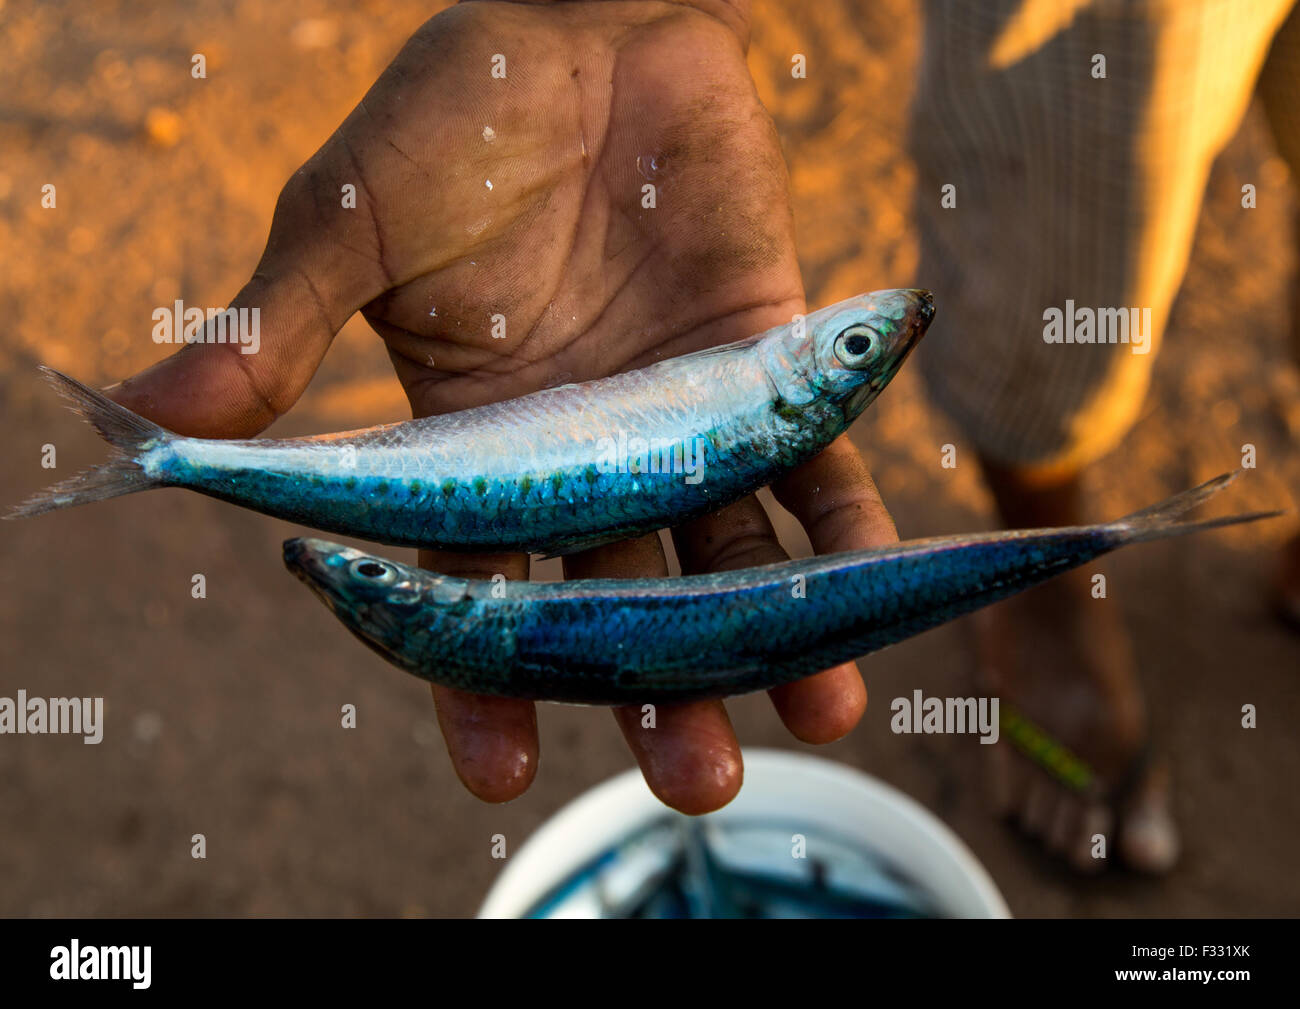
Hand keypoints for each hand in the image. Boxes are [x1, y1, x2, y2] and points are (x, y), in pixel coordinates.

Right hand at [111, 0, 898, 812]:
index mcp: (477, 453)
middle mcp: (585, 459)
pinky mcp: (767, 372)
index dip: (481, 687)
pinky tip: (873, 588)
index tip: (498, 770)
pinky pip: (818, 465)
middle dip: (656, 693)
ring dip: (774, 638)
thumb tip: (151, 417)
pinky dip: (850, 524)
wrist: (581, 29)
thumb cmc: (453, 120)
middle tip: (691, 778)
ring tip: (813, 717)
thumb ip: (276, 324)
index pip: (478, 598)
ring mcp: (681, 424)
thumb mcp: (348, 220)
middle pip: (621, 604)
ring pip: (727, 558)